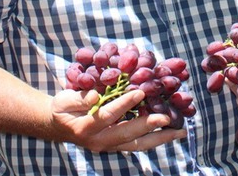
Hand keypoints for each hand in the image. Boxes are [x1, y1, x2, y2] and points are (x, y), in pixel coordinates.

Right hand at [50, 88, 186, 152]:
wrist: (57, 126)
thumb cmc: (61, 108)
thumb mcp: (64, 99)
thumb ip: (79, 98)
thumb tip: (95, 95)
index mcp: (86, 128)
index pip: (108, 116)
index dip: (124, 104)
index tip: (139, 91)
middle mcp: (99, 141)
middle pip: (128, 135)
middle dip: (149, 126)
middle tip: (167, 117)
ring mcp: (109, 146)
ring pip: (137, 145)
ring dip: (160, 139)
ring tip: (180, 131)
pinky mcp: (116, 146)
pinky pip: (138, 144)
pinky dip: (154, 138)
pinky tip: (169, 132)